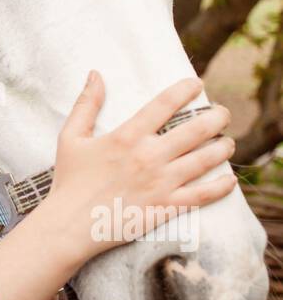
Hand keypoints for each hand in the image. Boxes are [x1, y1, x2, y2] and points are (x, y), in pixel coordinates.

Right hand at [49, 71, 236, 260]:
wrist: (70, 225)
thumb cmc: (69, 180)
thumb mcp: (71, 137)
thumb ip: (86, 104)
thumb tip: (95, 74)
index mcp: (127, 136)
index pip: (165, 104)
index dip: (185, 89)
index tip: (197, 84)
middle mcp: (149, 156)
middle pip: (196, 130)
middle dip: (217, 117)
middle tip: (223, 113)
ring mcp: (161, 183)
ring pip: (205, 160)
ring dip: (223, 148)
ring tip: (228, 142)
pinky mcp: (165, 207)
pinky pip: (202, 196)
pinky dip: (220, 187)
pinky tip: (230, 180)